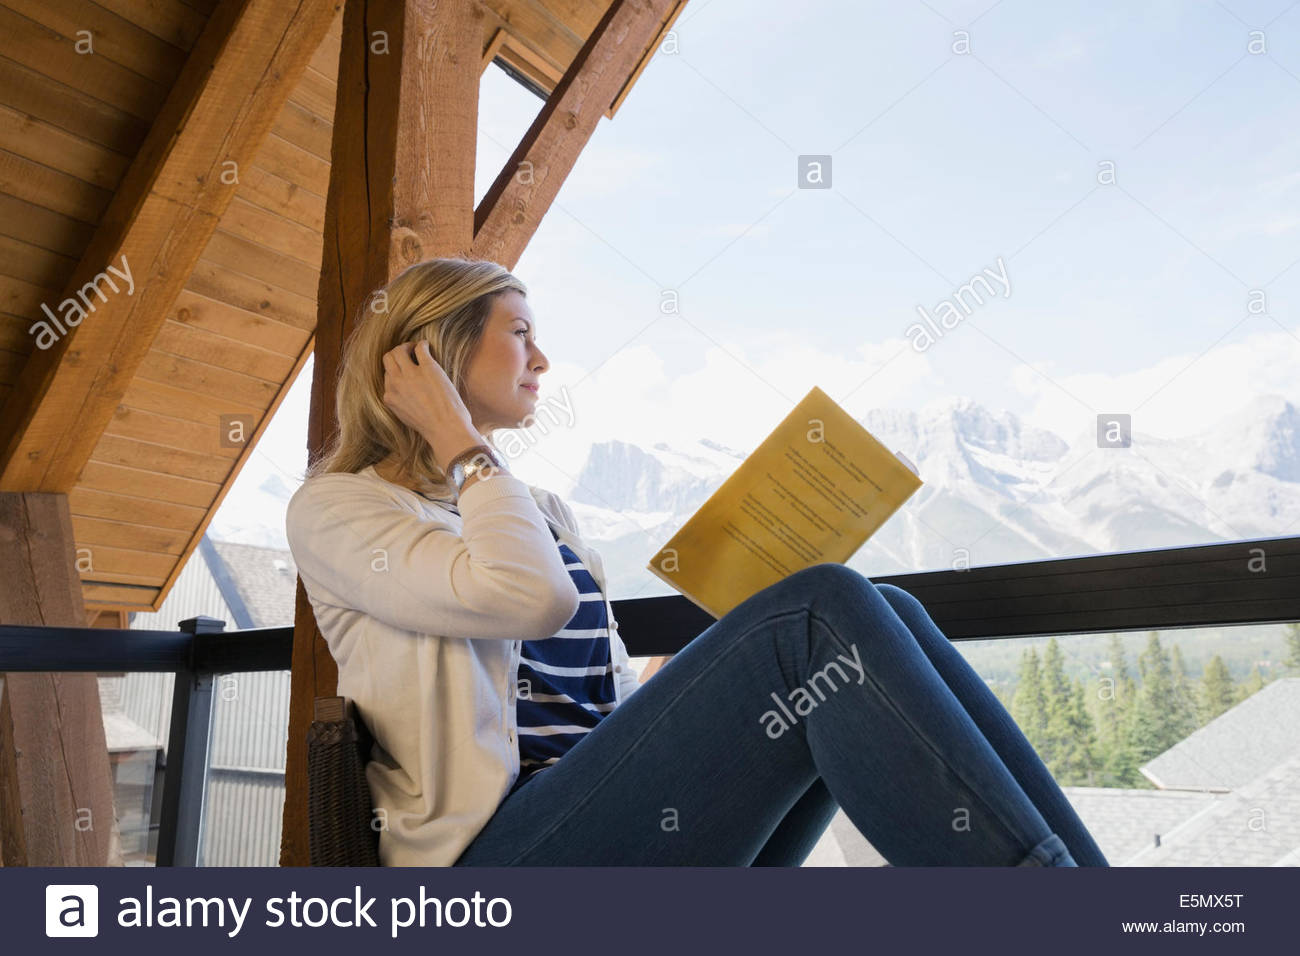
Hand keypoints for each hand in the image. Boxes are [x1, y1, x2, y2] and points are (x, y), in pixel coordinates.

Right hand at [381, 340, 481, 468]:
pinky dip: (422, 345)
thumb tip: (405, 395)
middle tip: (407, 353)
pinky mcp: (428, 367)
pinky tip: (427, 346)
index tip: (405, 370)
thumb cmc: (432, 427)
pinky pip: (419, 348)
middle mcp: (396, 384)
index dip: (396, 371)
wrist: (446, 429)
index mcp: (389, 397)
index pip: (386, 376)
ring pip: (398, 350)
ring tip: (415, 348)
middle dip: (396, 354)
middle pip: (388, 359)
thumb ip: (401, 404)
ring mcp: (411, 374)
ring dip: (406, 346)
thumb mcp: (407, 417)